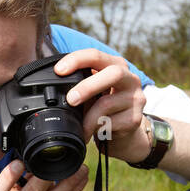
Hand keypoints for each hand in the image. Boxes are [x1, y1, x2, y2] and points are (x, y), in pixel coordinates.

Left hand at [52, 48, 148, 162]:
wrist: (125, 134)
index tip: (59, 70)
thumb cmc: (104, 108)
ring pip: (107, 104)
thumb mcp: (93, 92)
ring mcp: (135, 99)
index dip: (76, 60)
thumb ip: (80, 85)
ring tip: (77, 126)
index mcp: (116, 66)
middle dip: (88, 86)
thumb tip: (54, 87)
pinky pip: (110, 123)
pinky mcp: (135, 119)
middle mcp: (130, 79)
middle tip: (70, 99)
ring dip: (87, 117)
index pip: (96, 55)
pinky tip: (91, 132)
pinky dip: (95, 129)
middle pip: (113, 73)